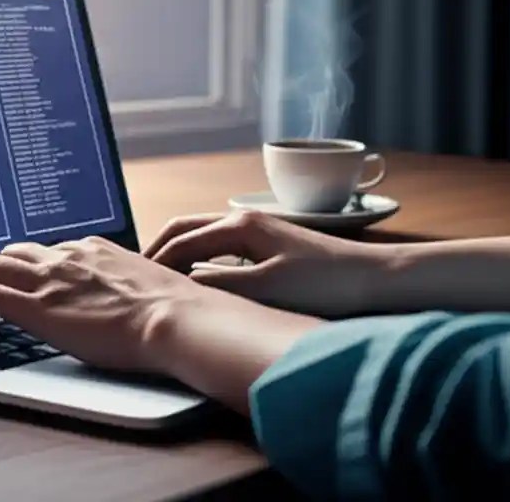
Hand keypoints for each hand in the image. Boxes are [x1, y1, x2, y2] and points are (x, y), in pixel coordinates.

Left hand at [0, 237, 199, 375]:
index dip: (37, 266)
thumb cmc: (174, 311)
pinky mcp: (36, 306)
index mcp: (96, 249)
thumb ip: (128, 284)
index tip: (34, 278)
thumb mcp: (149, 285)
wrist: (173, 320)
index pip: (53, 250)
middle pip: (18, 250)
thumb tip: (136, 300)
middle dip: (3, 266)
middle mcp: (68, 256)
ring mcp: (49, 279)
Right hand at [143, 210, 388, 316]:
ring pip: (202, 237)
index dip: (153, 264)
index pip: (179, 242)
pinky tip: (198, 282)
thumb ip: (218, 287)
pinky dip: (198, 260)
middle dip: (157, 251)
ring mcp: (258, 231)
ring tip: (159, 281)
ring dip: (177, 255)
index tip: (132, 288)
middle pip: (185, 229)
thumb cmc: (325, 285)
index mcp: (239, 225)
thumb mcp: (266, 289)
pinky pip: (219, 248)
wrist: (376, 281)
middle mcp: (244, 220)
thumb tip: (178, 288)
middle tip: (135, 278)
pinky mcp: (269, 245)